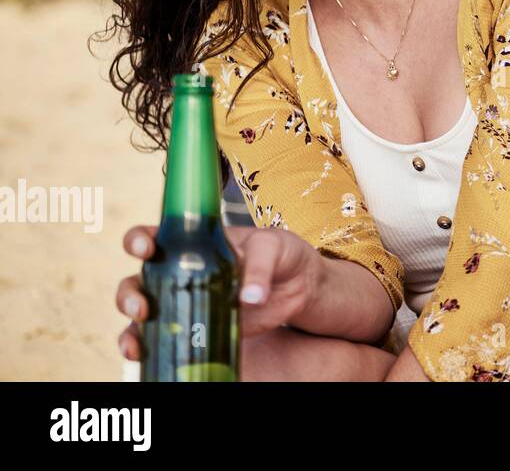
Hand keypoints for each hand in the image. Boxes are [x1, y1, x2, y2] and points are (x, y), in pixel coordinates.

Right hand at [115, 223, 325, 362]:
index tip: (146, 248)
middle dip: (129, 293)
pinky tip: (143, 354)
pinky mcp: (196, 327)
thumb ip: (259, 267)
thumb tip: (249, 299)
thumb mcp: (274, 248)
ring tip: (139, 336)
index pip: (154, 235)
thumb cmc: (282, 254)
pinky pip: (161, 338)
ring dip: (131, 326)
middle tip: (142, 306)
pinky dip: (146, 346)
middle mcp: (180, 270)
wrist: (300, 285)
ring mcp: (185, 301)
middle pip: (137, 279)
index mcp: (194, 241)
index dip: (140, 240)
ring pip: (141, 313)